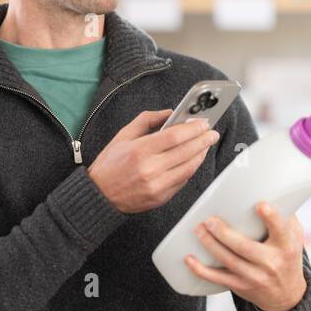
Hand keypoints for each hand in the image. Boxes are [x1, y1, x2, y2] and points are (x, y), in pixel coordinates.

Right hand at [87, 109, 220, 213]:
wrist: (99, 196)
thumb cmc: (109, 166)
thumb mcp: (123, 136)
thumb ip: (146, 120)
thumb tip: (169, 113)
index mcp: (139, 150)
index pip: (175, 136)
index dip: (193, 128)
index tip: (202, 123)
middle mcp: (150, 169)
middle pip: (187, 151)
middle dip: (203, 140)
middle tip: (211, 133)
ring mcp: (157, 185)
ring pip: (189, 167)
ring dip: (201, 154)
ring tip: (205, 145)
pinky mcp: (161, 197)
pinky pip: (183, 180)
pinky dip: (191, 168)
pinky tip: (193, 160)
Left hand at [186, 202, 306, 310]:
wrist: (286, 295)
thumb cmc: (287, 258)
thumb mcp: (295, 237)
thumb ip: (286, 216)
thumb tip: (270, 189)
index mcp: (287, 247)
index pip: (281, 231)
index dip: (271, 219)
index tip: (260, 205)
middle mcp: (271, 263)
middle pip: (245, 247)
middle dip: (225, 234)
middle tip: (210, 220)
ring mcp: (255, 277)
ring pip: (229, 261)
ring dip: (211, 245)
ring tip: (198, 230)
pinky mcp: (240, 286)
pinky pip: (217, 279)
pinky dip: (201, 270)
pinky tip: (189, 259)